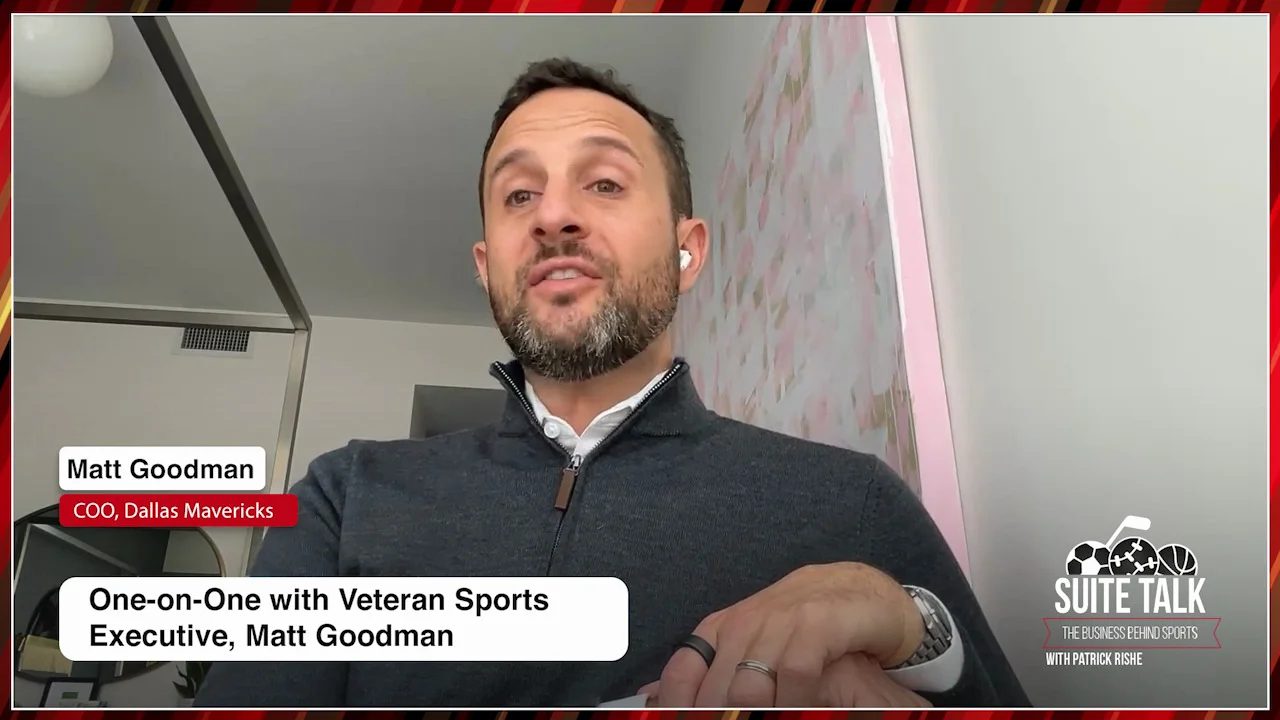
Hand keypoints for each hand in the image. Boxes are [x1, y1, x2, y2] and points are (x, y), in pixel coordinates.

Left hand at [656, 562, 924, 706]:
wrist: (857, 589)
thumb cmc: (802, 624)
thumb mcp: (750, 647)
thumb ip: (709, 673)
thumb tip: (652, 699)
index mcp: (720, 630)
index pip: (681, 676)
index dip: (680, 709)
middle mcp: (744, 624)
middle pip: (715, 693)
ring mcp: (779, 622)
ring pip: (749, 689)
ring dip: (754, 717)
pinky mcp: (817, 624)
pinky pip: (795, 675)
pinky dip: (793, 703)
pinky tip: (798, 711)